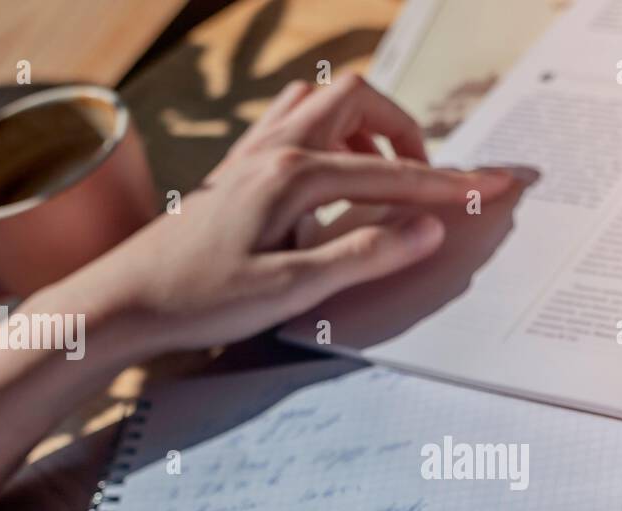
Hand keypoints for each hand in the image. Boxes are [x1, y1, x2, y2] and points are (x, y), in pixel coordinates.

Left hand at [47, 74, 512, 356]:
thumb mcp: (291, 290)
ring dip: (364, 128)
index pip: (393, 175)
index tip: (498, 184)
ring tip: (379, 179)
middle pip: (359, 99)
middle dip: (405, 133)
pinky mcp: (236, 167)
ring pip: (323, 102)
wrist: (123, 300)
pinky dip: (329, 136)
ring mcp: (250, 151)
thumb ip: (364, 254)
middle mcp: (274, 148)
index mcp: (294, 176)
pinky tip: (330, 182)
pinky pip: (294, 122)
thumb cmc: (200, 300)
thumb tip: (427, 229)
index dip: (451, 184)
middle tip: (423, 182)